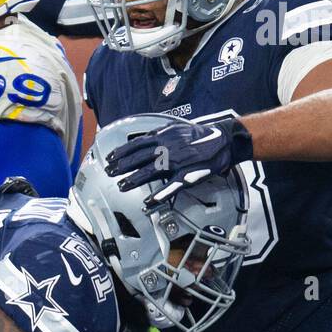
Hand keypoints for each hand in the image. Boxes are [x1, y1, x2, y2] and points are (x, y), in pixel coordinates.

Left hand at [105, 117, 252, 204]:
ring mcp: (176, 163)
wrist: (223, 140)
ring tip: (122, 186)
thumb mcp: (174, 130)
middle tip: (109, 172)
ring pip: (150, 172)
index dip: (121, 152)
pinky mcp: (187, 176)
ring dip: (134, 179)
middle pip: (139, 158)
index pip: (136, 145)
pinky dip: (158, 195)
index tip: (109, 157)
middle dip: (122, 166)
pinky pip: (170, 187)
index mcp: (163, 137)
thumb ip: (158, 136)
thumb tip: (141, 140)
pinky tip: (149, 202)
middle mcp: (167, 149)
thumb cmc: (199, 135)